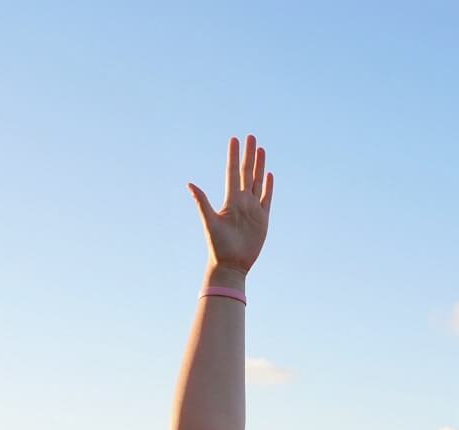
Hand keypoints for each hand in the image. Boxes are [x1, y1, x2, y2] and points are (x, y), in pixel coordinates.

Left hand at [187, 134, 272, 272]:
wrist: (231, 265)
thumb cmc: (218, 246)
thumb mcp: (209, 222)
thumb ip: (202, 202)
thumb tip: (190, 184)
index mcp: (230, 200)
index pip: (232, 172)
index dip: (233, 156)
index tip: (234, 139)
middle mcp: (241, 201)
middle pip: (246, 172)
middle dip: (248, 154)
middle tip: (250, 136)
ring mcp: (253, 209)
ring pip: (257, 181)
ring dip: (259, 165)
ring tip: (261, 149)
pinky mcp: (263, 219)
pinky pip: (266, 198)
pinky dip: (268, 186)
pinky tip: (268, 173)